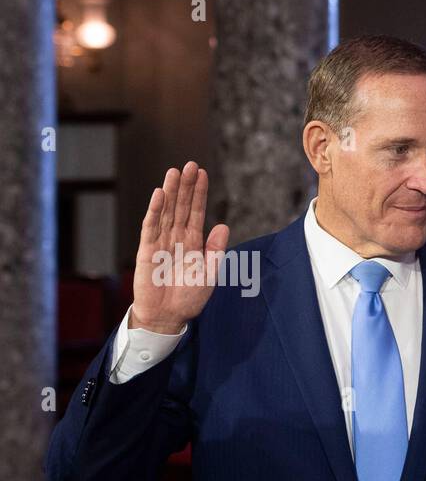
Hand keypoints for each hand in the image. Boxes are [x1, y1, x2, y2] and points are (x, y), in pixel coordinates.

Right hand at [131, 161, 229, 334]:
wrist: (169, 316)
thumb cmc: (189, 297)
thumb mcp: (209, 274)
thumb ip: (215, 250)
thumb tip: (223, 225)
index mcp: (193, 242)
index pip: (196, 212)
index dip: (199, 193)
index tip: (203, 173)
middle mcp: (176, 238)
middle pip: (180, 207)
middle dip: (186, 186)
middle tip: (190, 164)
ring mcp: (160, 242)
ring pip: (166, 212)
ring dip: (170, 192)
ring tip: (174, 172)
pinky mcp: (147, 250)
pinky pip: (151, 227)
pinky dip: (155, 211)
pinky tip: (159, 195)